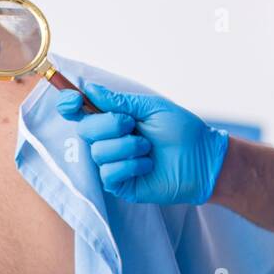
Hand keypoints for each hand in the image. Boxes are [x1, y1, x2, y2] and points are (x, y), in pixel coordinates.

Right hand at [55, 82, 228, 204]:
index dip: (70, 106)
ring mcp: (114, 164)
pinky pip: (109, 174)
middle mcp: (109, 141)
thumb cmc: (182, 130)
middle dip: (109, 125)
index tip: (73, 100)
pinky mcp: (122, 185)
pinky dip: (130, 166)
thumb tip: (89, 88)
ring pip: (98, 153)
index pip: (79, 112)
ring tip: (148, 148)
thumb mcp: (150, 108)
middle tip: (133, 125)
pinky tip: (147, 165)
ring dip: (126, 147)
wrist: (203, 158)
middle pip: (85, 130)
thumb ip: (119, 101)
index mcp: (113, 120)